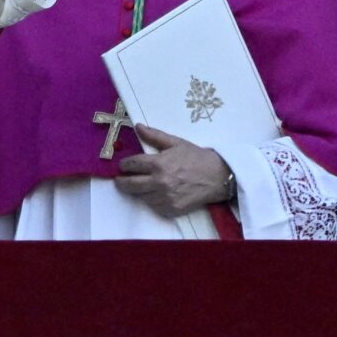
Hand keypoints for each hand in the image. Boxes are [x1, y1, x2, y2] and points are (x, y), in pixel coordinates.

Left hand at [115, 125, 232, 216]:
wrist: (217, 177)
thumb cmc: (195, 157)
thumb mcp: (175, 142)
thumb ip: (154, 135)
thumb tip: (137, 126)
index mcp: (158, 164)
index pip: (132, 165)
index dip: (124, 165)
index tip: (122, 166)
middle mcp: (160, 182)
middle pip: (131, 185)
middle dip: (122, 182)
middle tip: (119, 180)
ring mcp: (166, 198)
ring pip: (142, 196)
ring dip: (138, 191)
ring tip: (138, 185)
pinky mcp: (173, 210)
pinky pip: (154, 206)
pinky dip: (151, 201)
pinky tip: (153, 194)